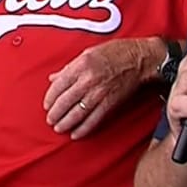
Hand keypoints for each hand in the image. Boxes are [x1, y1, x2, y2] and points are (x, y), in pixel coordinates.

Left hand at [44, 38, 159, 139]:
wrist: (139, 59)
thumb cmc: (116, 52)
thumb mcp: (88, 53)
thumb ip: (69, 67)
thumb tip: (54, 77)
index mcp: (81, 65)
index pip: (58, 85)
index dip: (50, 98)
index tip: (47, 104)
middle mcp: (88, 80)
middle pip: (65, 101)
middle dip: (55, 113)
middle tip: (50, 119)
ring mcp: (99, 93)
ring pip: (77, 113)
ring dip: (65, 123)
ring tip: (59, 128)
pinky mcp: (110, 103)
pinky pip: (94, 119)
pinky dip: (83, 128)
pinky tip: (76, 133)